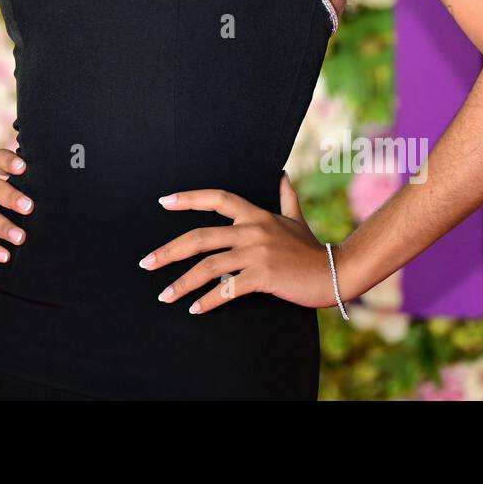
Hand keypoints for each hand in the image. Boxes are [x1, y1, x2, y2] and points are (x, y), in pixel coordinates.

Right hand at [0, 148, 33, 265]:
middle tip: (29, 207)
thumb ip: (35, 193)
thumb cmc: (10, 213)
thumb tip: (68, 195)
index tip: (22, 167)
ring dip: (4, 227)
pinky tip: (5, 256)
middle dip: (10, 196)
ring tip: (20, 238)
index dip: (8, 161)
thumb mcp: (20, 199)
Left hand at [140, 172, 339, 313]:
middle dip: (169, 251)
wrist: (336, 272)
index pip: (217, 198)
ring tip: (164, 296)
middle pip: (200, 237)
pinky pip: (228, 289)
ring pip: (209, 266)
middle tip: (146, 263)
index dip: (189, 198)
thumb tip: (282, 174)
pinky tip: (194, 309)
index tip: (163, 201)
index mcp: (256, 214)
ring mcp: (257, 253)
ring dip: (183, 283)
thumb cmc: (312, 248)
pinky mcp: (264, 276)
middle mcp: (252, 230)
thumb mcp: (296, 219)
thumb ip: (286, 197)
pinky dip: (208, 300)